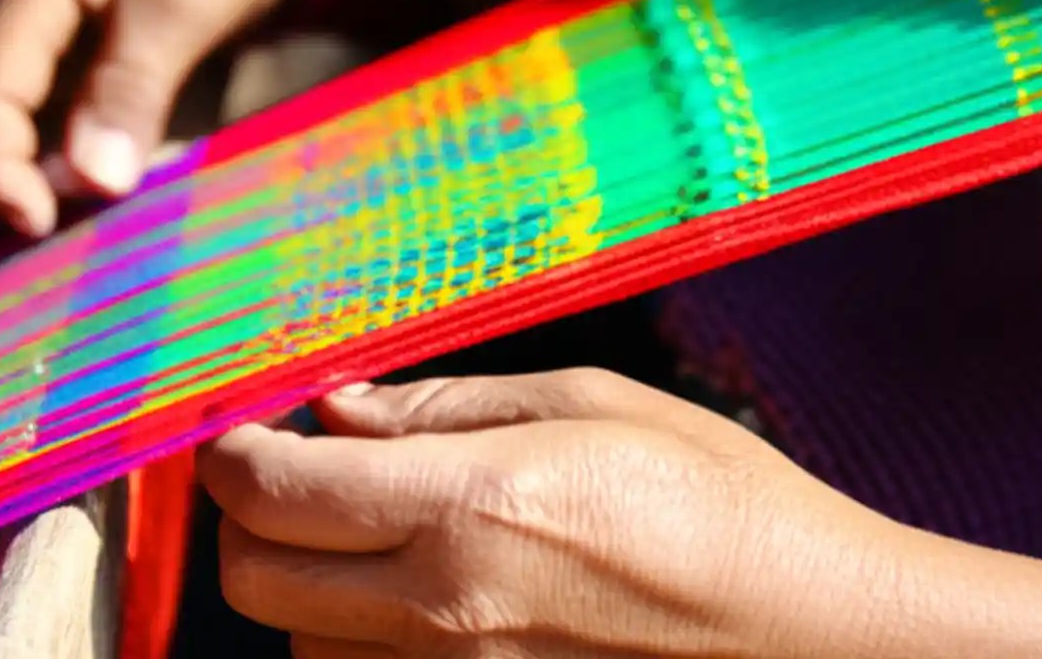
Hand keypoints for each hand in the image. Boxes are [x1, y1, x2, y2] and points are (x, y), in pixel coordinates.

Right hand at [0, 0, 325, 244]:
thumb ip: (134, 82)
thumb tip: (92, 183)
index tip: (35, 228)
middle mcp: (17, 11)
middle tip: (12, 272)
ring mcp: (36, 37)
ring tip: (24, 268)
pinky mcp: (64, 63)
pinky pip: (16, 126)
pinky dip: (23, 179)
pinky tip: (57, 230)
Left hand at [196, 369, 905, 656]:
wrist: (810, 633)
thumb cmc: (715, 500)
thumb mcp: (587, 405)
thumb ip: (443, 407)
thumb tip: (338, 406)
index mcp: (470, 508)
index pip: (273, 492)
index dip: (230, 453)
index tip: (240, 429)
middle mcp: (445, 614)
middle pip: (253, 580)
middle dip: (250, 520)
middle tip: (296, 474)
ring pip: (301, 641)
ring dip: (309, 584)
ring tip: (380, 536)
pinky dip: (361, 638)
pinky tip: (421, 598)